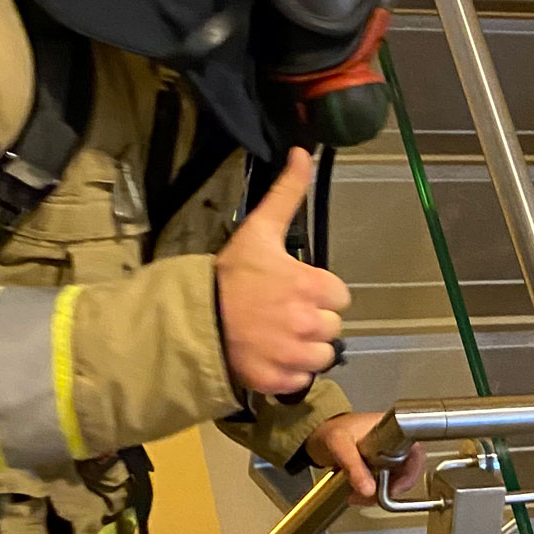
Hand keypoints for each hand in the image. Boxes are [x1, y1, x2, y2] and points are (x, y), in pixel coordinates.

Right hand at [215, 149, 351, 393]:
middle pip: (332, 326)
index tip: (294, 290)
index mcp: (312, 285)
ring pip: (322, 356)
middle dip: (312, 320)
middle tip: (280, 313)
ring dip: (304, 349)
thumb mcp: (259, 230)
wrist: (193, 319)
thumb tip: (303, 153)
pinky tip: (269, 356)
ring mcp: (296, 355)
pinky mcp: (281, 381)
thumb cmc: (230, 274)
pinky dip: (288, 372)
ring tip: (275, 336)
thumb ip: (287, 193)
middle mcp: (310, 323)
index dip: (318, 292)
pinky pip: (302, 379)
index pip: (339, 295)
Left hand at [306, 412, 425, 504]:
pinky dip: (372, 492)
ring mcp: (386, 455)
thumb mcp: (339, 445)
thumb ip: (353, 466)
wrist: (315, 434)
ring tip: (358, 494)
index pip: (415, 453)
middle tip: (372, 495)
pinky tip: (357, 491)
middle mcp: (393, 442)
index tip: (394, 487)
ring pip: (395, 481)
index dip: (409, 473)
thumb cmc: (328, 430)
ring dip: (378, 493)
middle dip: (391, 488)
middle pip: (408, 471)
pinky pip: (383, 484)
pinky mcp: (377, 466)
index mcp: (391, 429)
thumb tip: (369, 489)